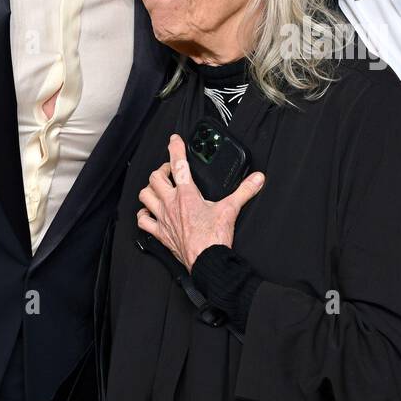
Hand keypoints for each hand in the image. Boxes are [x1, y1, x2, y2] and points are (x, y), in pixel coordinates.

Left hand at [135, 134, 264, 270]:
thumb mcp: (231, 209)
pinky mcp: (161, 234)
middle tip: (170, 170)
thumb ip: (244, 191)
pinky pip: (143, 222)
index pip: (178, 164)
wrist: (207, 261)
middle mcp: (171, 204)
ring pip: (145, 196)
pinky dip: (143, 215)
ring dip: (150, 189)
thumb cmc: (215, 238)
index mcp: (187, 195)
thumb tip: (257, 179)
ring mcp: (163, 219)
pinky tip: (149, 213)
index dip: (175, 148)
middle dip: (161, 170)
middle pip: (156, 178)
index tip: (174, 139)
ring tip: (158, 188)